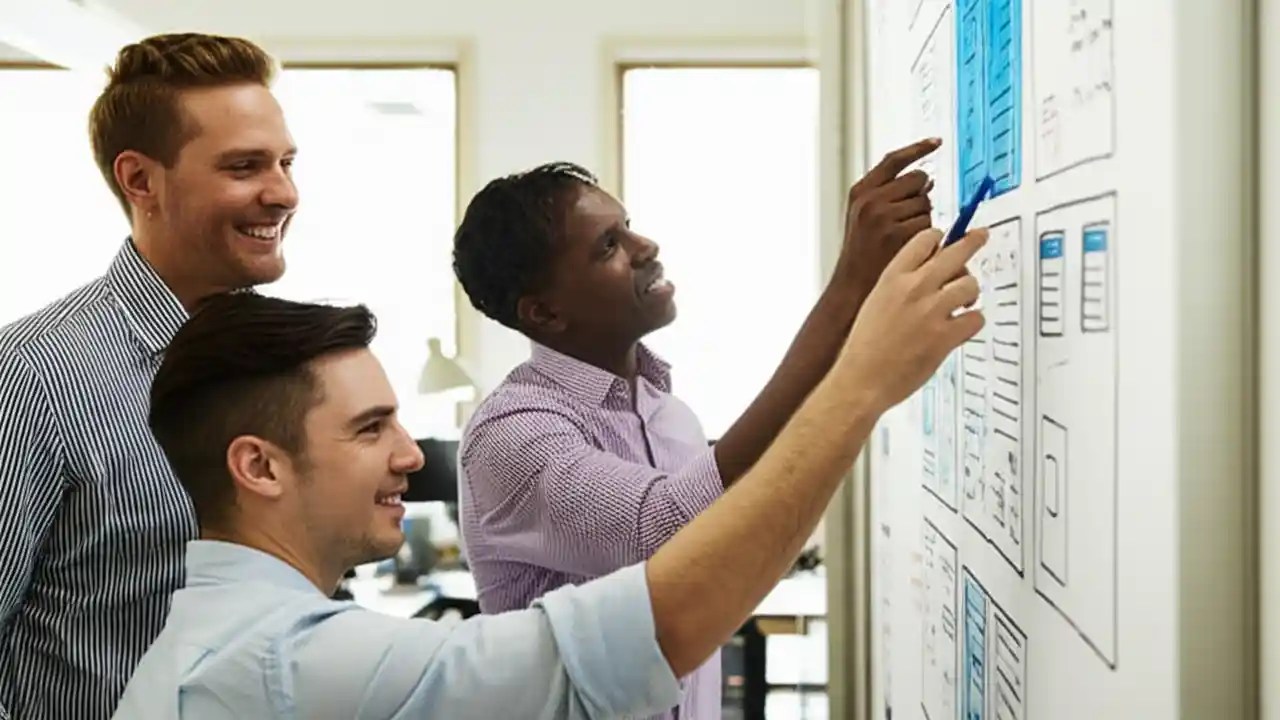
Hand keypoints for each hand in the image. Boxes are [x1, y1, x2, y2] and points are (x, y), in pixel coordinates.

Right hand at [835, 138, 941, 293]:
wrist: (853, 286)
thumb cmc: (863, 253)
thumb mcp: (864, 216)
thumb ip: (888, 195)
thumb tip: (927, 181)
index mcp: (861, 192)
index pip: (894, 161)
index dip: (918, 149)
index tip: (935, 143)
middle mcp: (870, 200)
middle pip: (917, 180)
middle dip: (921, 194)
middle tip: (908, 217)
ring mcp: (884, 217)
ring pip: (925, 204)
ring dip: (923, 218)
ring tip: (903, 237)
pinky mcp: (898, 234)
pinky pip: (928, 224)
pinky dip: (925, 236)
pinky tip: (909, 248)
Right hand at [837, 227, 986, 412]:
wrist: (861, 379)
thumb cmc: (865, 347)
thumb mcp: (876, 303)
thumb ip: (901, 286)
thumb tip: (929, 275)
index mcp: (892, 278)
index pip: (924, 240)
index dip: (939, 238)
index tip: (947, 238)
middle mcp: (913, 288)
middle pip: (955, 252)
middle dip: (972, 242)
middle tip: (981, 236)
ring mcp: (931, 311)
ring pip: (970, 284)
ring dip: (970, 292)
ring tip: (964, 303)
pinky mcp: (945, 336)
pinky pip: (976, 318)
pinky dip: (972, 322)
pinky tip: (961, 328)